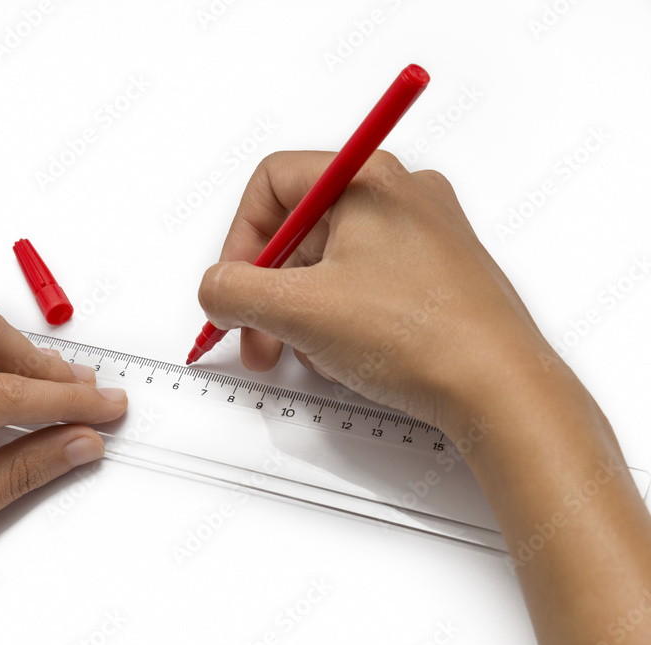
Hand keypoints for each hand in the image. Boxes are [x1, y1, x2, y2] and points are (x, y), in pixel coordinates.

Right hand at [198, 151, 650, 644]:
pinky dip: (340, 318)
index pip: (272, 182)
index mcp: (368, 179)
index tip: (233, 287)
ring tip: (306, 356)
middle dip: (268, 290)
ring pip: (331, 262)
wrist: (503, 393)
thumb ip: (234, 291)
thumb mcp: (301, 311)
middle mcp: (401, 196)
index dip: (240, 237)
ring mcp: (424, 236)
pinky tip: (344, 358)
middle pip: (300, 228)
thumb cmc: (422, 336)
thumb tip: (215, 288)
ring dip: (302, 311)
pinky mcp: (437, 276)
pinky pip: (365, 285)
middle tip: (254, 338)